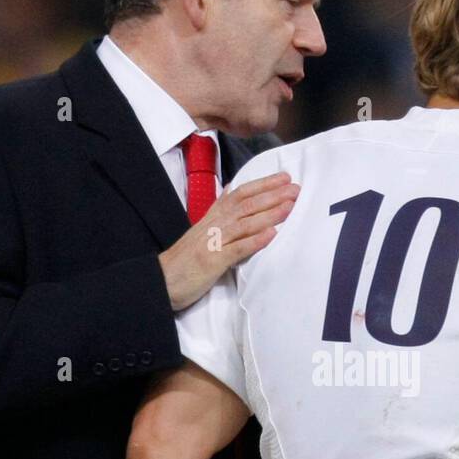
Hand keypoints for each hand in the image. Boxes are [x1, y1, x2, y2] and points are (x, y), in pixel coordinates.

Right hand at [159, 172, 299, 309]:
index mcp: (212, 217)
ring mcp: (212, 242)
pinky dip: (254, 241)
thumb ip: (217, 210)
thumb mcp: (201, 229)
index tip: (284, 178)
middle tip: (296, 189)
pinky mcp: (212, 260)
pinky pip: (236, 249)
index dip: (263, 184)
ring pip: (244, 223)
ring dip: (269, 214)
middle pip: (246, 205)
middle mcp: (213, 225)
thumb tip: (231, 189)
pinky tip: (271, 235)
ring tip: (290, 207)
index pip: (240, 193)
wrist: (161, 280)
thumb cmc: (184, 259)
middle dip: (273, 195)